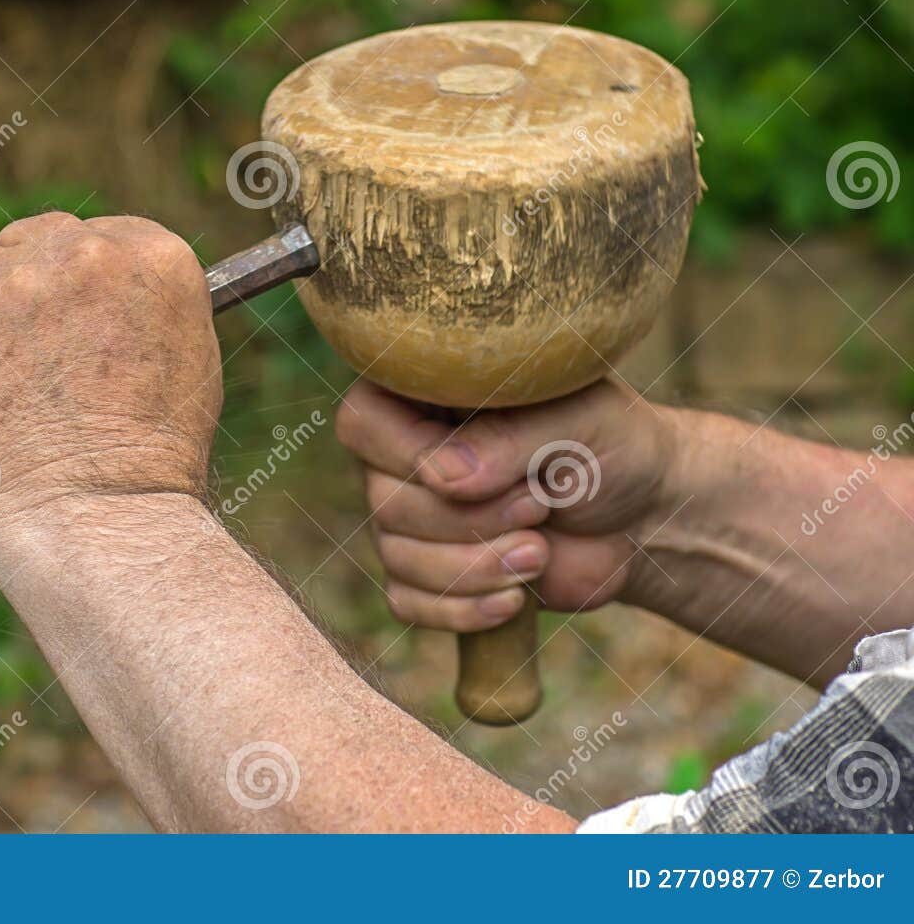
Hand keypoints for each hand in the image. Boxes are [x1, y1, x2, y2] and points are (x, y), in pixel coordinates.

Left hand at [0, 212, 220, 533]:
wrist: (98, 514)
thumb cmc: (150, 459)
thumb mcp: (186, 357)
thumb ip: (139, 302)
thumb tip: (98, 291)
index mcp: (152, 254)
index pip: (89, 235)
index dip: (68, 278)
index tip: (62, 316)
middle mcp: (84, 253)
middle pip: (25, 243)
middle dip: (18, 289)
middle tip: (23, 356)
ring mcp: (12, 284)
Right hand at [335, 377, 679, 630]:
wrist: (644, 513)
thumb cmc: (610, 444)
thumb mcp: (576, 420)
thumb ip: (507, 437)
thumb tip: (443, 477)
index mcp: (423, 396)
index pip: (363, 422)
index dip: (408, 456)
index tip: (476, 474)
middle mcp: (403, 455)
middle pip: (383, 501)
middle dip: (468, 519)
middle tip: (538, 504)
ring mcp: (411, 518)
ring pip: (397, 556)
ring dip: (475, 566)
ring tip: (540, 551)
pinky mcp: (430, 574)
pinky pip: (408, 603)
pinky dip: (462, 610)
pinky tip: (515, 600)